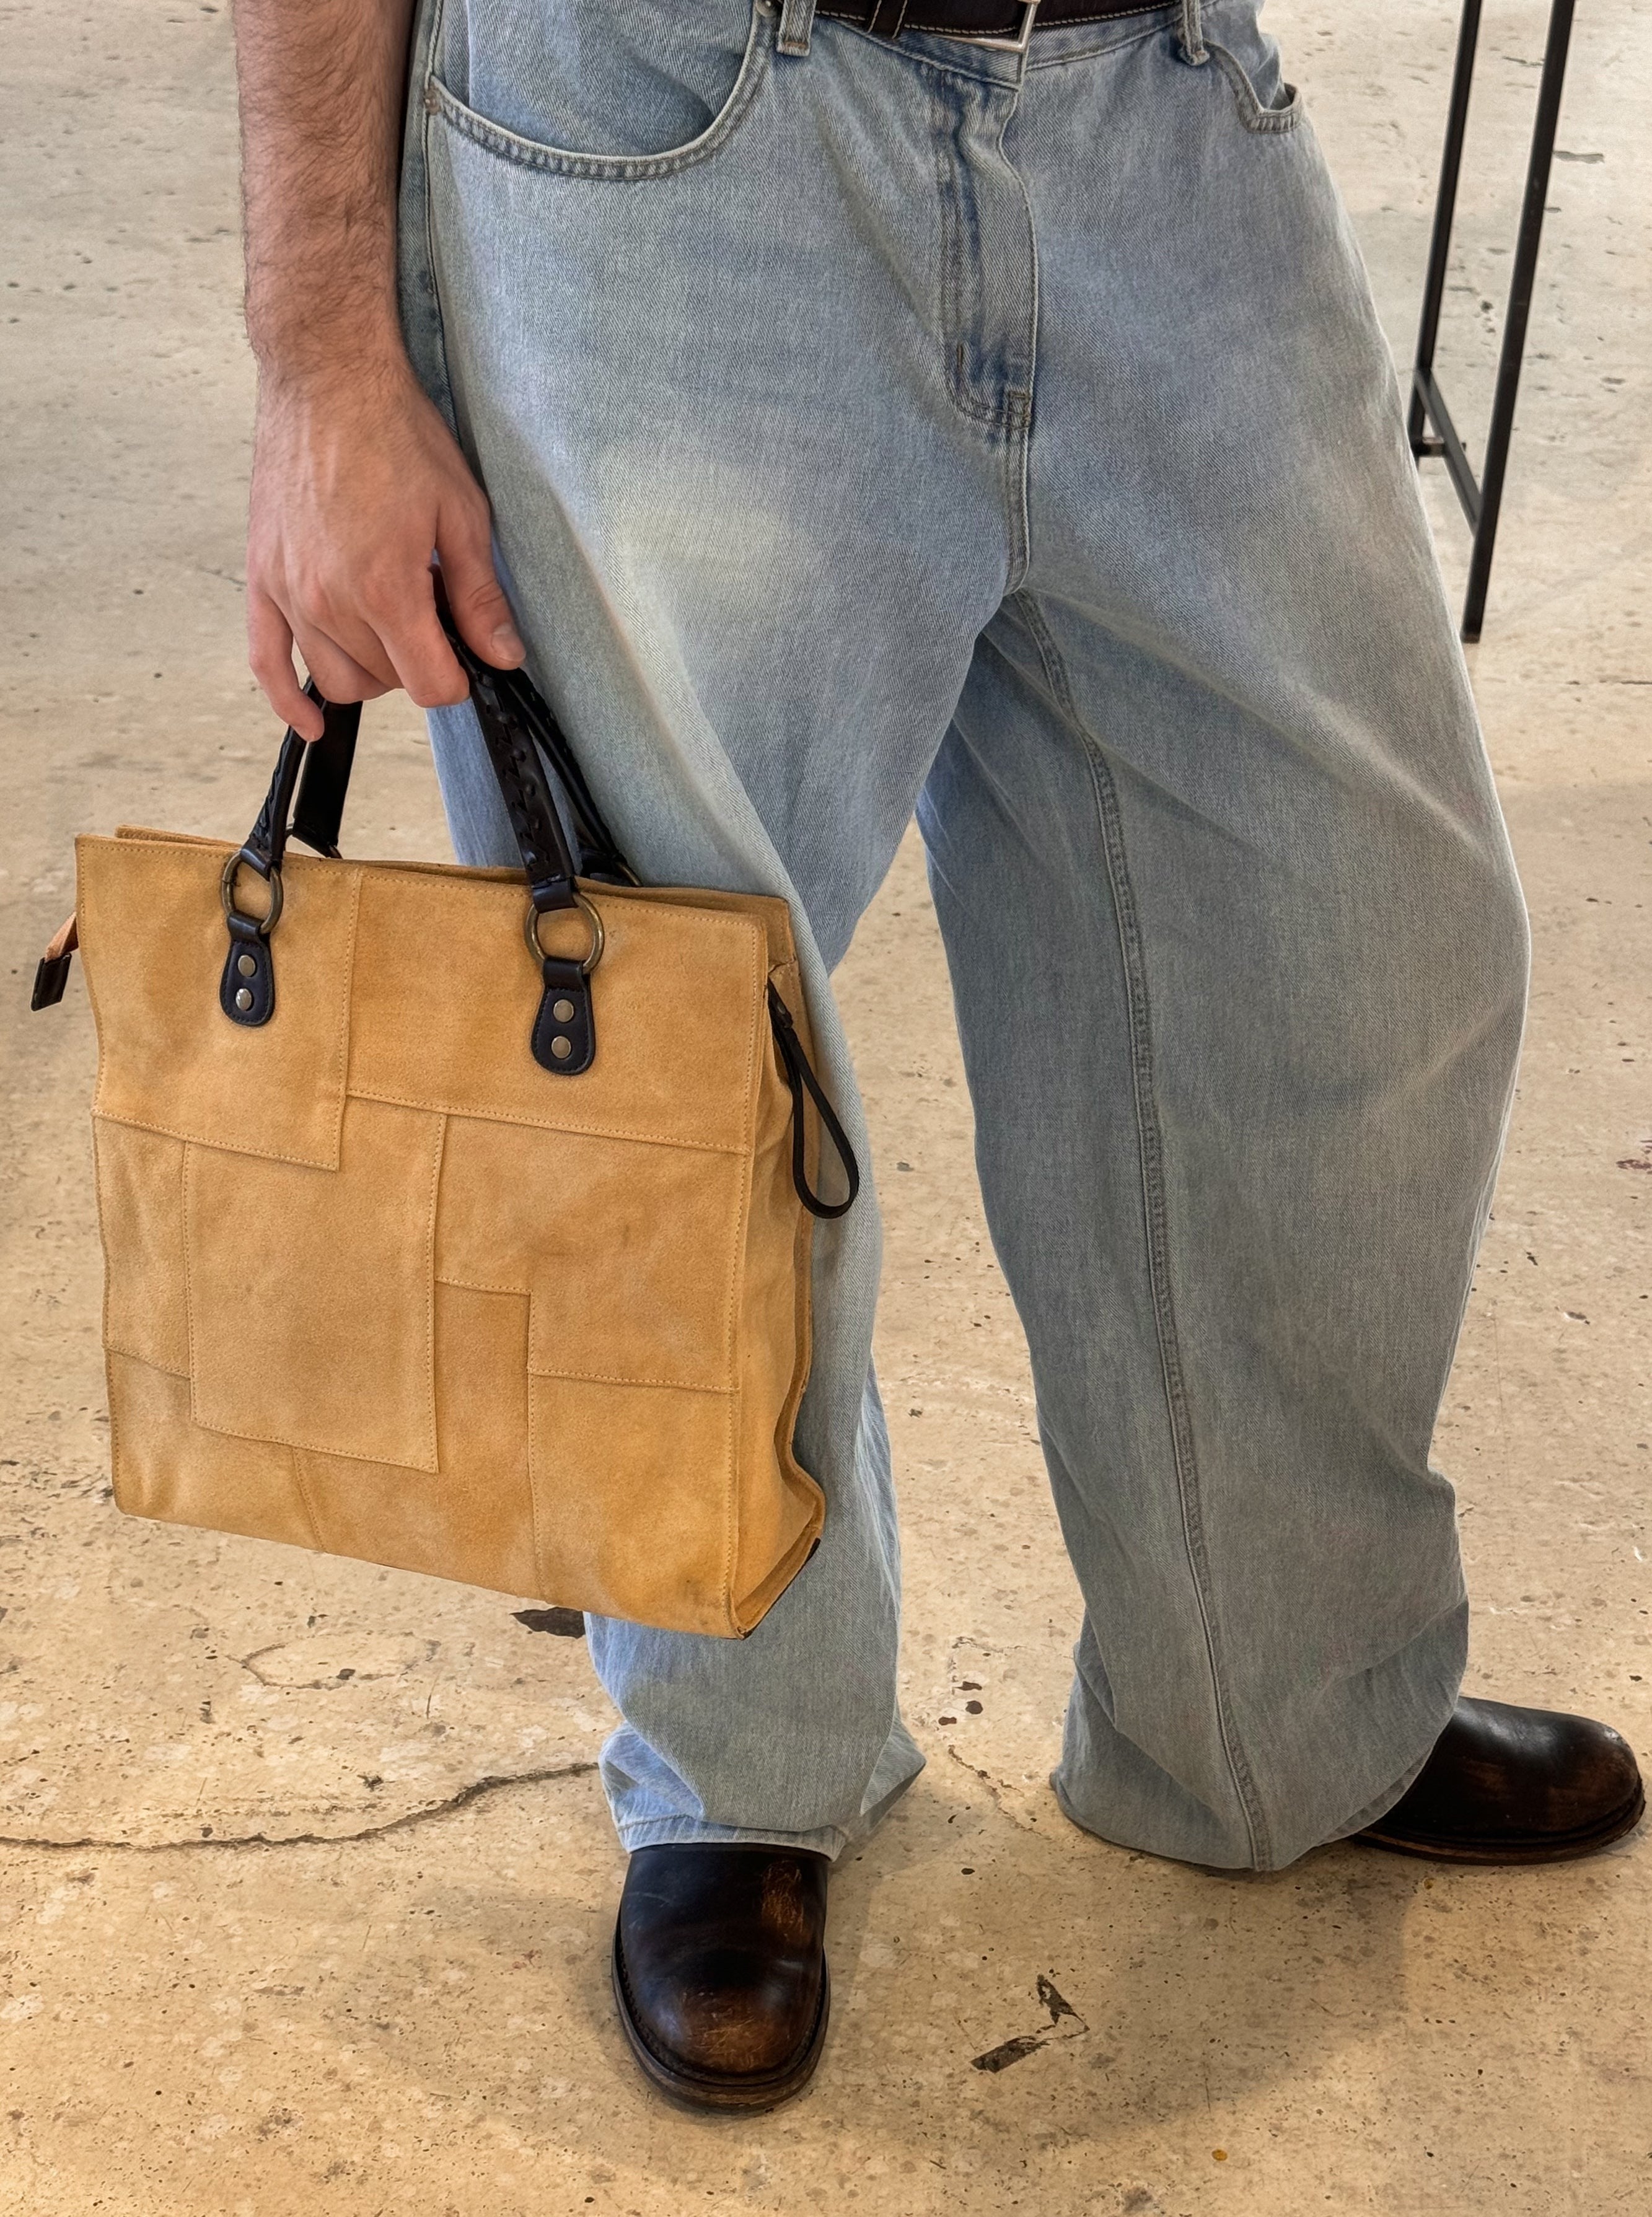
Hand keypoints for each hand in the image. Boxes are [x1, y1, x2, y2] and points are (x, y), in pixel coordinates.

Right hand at [245, 355, 523, 739]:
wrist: (327, 377)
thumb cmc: (395, 433)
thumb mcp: (461, 513)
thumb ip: (479, 595)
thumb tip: (503, 655)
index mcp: (384, 590)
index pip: (431, 686)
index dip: (458, 677)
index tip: (466, 651)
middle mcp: (329, 601)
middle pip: (384, 684)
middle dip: (415, 663)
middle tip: (429, 613)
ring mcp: (288, 592)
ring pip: (334, 679)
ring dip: (368, 669)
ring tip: (386, 620)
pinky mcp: (261, 577)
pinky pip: (265, 661)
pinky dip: (286, 701)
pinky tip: (309, 724)